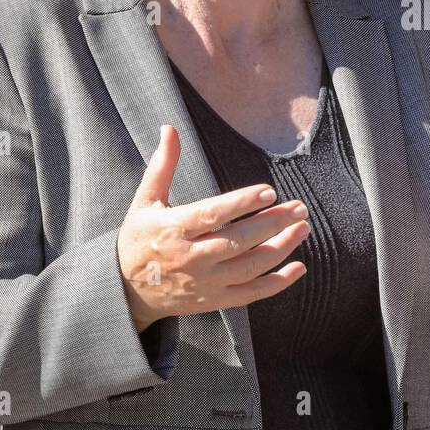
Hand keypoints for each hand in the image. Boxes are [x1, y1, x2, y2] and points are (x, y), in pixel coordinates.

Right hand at [117, 124, 309, 331]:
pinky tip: (299, 266)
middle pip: (238, 241)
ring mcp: (205, 283)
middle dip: (272, 224)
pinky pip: (251, 294)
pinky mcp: (214, 301)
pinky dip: (277, 283)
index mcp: (173, 229)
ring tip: (302, 227)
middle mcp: (191, 258)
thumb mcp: (145, 201)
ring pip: (249, 267)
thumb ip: (162, 166)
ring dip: (281, 248)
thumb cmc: (139, 239)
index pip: (212, 215)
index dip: (242, 203)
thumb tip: (169, 128)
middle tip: (300, 208)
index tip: (269, 191)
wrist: (127, 291)